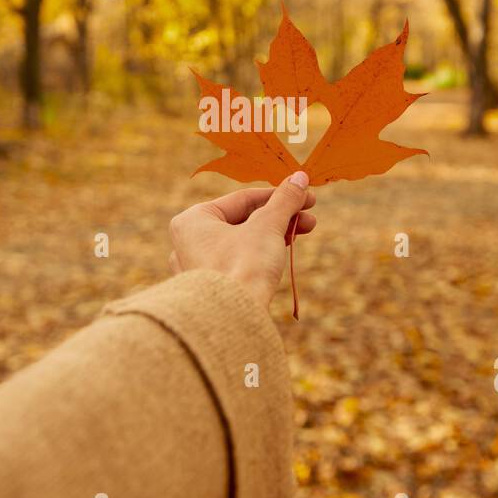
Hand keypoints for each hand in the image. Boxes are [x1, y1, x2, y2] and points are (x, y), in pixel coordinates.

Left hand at [169, 172, 315, 310]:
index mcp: (192, 220)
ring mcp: (197, 268)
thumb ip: (284, 200)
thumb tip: (299, 177)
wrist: (232, 320)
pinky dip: (260, 256)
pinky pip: (237, 263)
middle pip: (242, 221)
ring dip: (274, 236)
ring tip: (302, 232)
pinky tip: (282, 255)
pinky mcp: (210, 289)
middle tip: (309, 218)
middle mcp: (187, 243)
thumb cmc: (242, 266)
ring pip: (241, 243)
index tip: (304, 196)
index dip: (278, 196)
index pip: (241, 200)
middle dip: (280, 218)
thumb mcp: (268, 226)